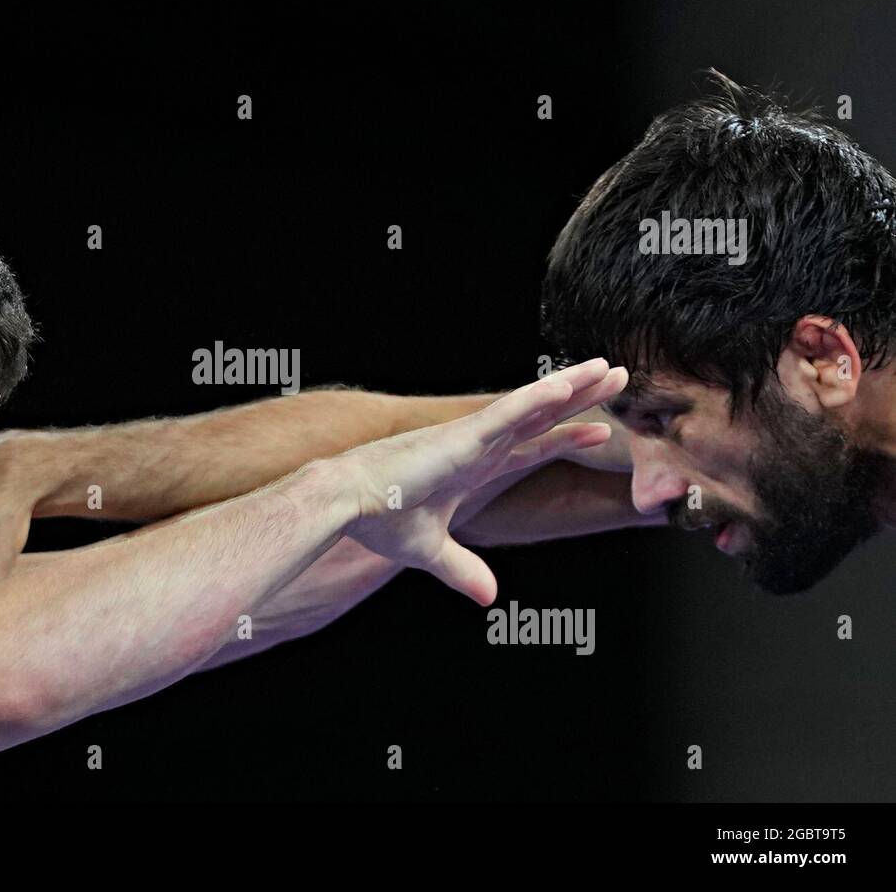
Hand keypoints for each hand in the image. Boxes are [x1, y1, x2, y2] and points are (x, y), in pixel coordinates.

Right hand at [332, 359, 626, 604]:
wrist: (347, 504)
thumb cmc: (378, 518)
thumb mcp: (430, 551)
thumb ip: (462, 570)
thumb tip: (489, 598)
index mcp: (472, 467)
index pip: (529, 448)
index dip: (564, 438)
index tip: (597, 432)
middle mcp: (477, 446)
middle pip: (542, 417)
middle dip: (582, 399)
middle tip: (620, 379)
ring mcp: (473, 437)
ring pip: (534, 406)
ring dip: (574, 387)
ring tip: (610, 370)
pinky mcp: (463, 436)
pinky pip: (509, 413)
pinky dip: (539, 399)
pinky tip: (567, 386)